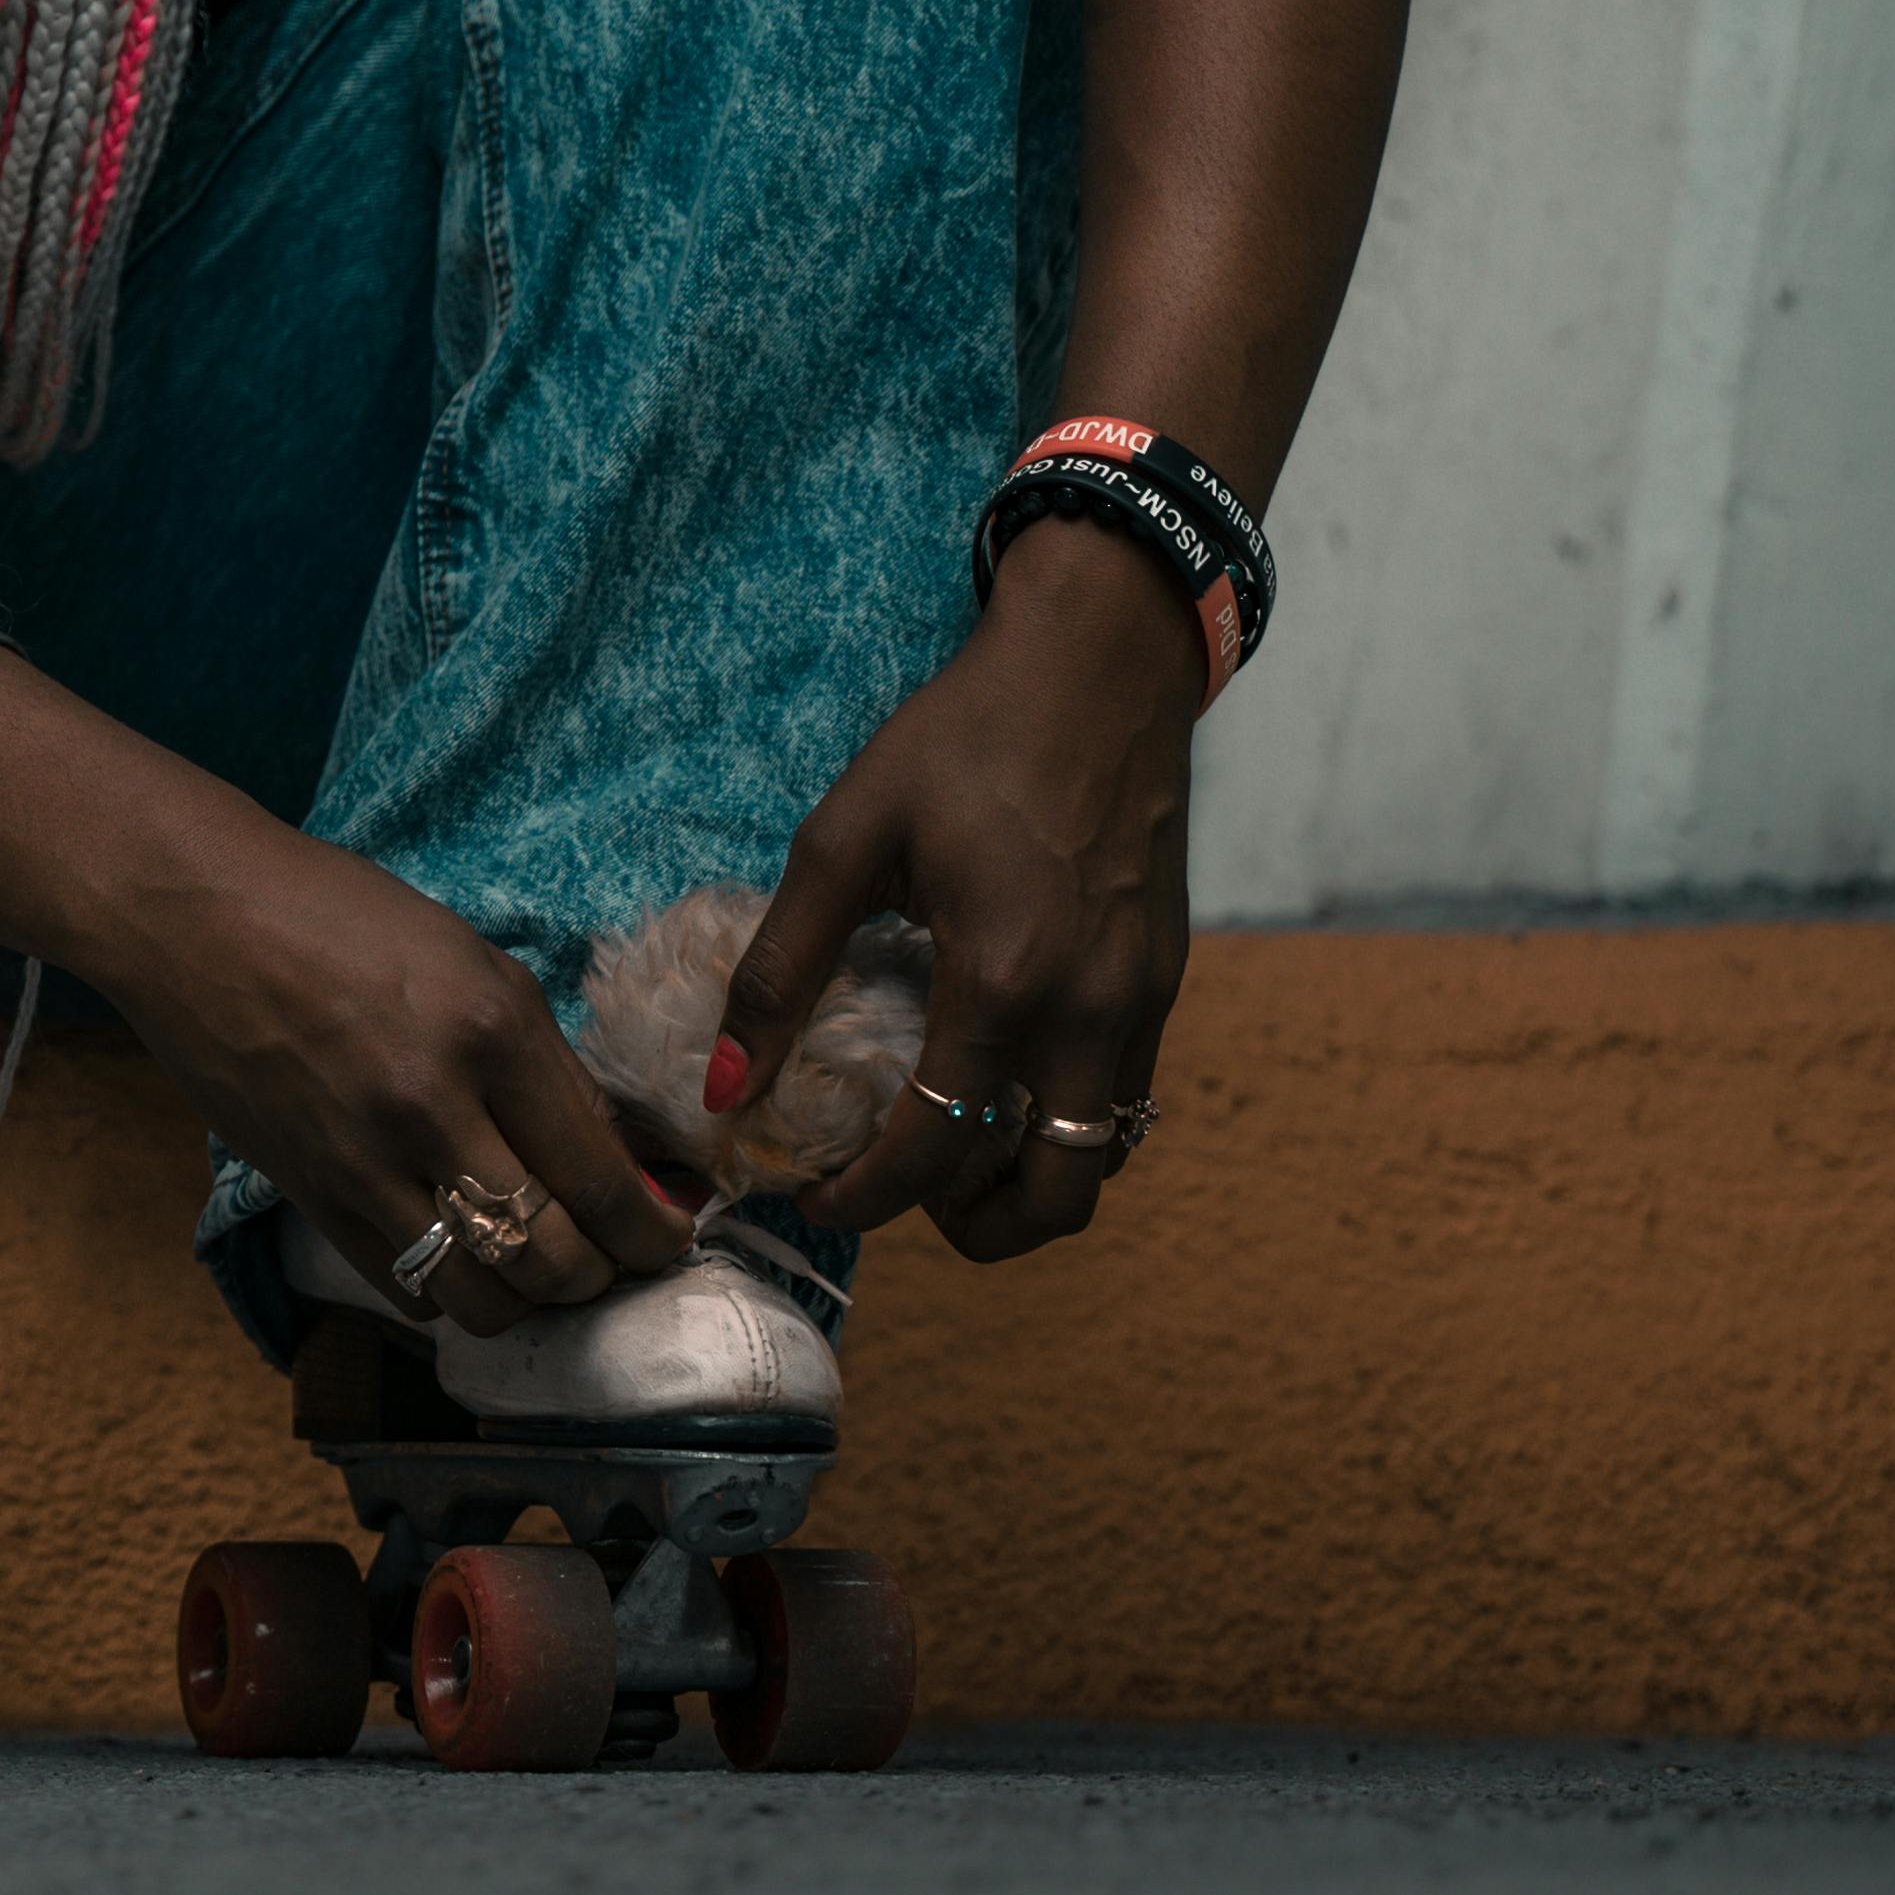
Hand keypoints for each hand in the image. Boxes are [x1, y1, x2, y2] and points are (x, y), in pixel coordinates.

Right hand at [119, 812, 694, 1334]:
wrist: (192, 916)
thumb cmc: (338, 915)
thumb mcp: (472, 960)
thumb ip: (548, 1065)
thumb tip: (621, 1162)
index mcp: (489, 1029)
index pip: (602, 1179)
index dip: (655, 1231)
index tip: (671, 1238)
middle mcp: (431, 1108)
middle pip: (553, 1259)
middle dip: (601, 1275)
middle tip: (611, 1257)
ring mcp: (362, 1164)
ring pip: (481, 1300)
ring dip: (526, 1299)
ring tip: (538, 1268)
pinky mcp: (309, 1197)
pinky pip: (406, 1291)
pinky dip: (450, 1290)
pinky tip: (460, 1254)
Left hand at [725, 517, 1200, 1259]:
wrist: (1098, 666)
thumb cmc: (961, 739)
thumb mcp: (846, 838)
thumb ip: (782, 969)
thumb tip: (727, 1086)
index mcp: (1002, 980)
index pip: (934, 1145)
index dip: (867, 1197)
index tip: (813, 1200)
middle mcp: (1091, 1011)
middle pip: (1056, 1195)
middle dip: (971, 1228)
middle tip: (894, 1197)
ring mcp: (1143, 1002)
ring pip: (1103, 1157)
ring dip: (1026, 1184)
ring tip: (942, 1153)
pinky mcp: (1167, 981)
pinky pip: (1124, 1098)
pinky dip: (1064, 1124)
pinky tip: (996, 1081)